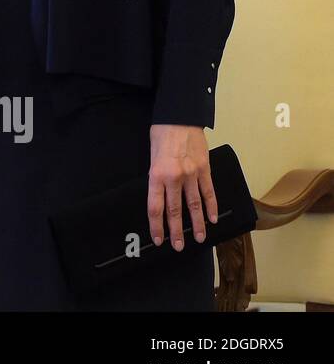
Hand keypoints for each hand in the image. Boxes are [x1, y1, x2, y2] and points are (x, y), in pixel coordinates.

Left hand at [148, 125, 216, 250]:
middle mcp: (174, 177)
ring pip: (194, 205)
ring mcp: (191, 174)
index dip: (157, 226)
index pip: (155, 207)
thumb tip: (160, 197)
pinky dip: (211, 207)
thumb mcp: (151, 156)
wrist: (179, 117)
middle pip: (175, 210)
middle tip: (178, 246)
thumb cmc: (161, 134)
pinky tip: (213, 219)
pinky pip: (208, 192)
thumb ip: (156, 177)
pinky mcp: (205, 169)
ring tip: (199, 238)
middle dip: (176, 231)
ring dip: (197, 224)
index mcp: (156, 175)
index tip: (158, 239)